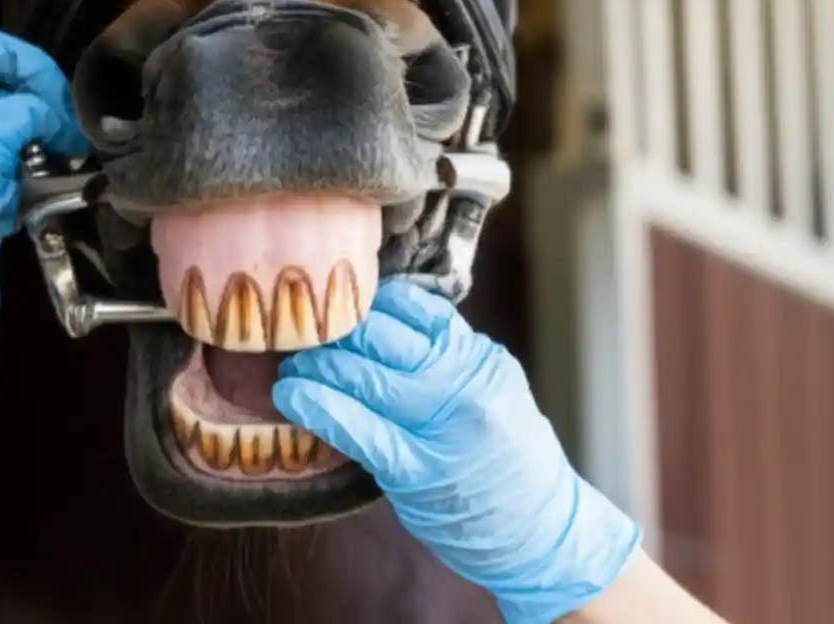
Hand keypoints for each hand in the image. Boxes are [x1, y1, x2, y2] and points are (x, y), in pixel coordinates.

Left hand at [0, 28, 88, 411]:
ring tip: (59, 160)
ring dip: (39, 140)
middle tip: (66, 133)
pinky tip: (41, 188)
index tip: (58, 99)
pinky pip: (8, 163)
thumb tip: (52, 114)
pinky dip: (30, 170)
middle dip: (39, 105)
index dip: (29, 64)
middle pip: (2, 87)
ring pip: (10, 127)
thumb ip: (23, 109)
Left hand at [273, 280, 641, 623]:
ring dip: (317, 366)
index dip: (365, 303)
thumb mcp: (493, 390)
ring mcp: (441, 426)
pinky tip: (294, 397)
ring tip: (288, 367)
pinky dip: (321, 408)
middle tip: (299, 335)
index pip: (412, 307)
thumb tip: (380, 327)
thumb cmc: (510, 461)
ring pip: (366, 376)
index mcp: (479, 358)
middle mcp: (464, 382)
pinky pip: (360, 430)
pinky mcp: (417, 470)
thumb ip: (446, 358)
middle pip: (383, 334)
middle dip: (333, 331)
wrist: (545, 531)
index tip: (335, 305)